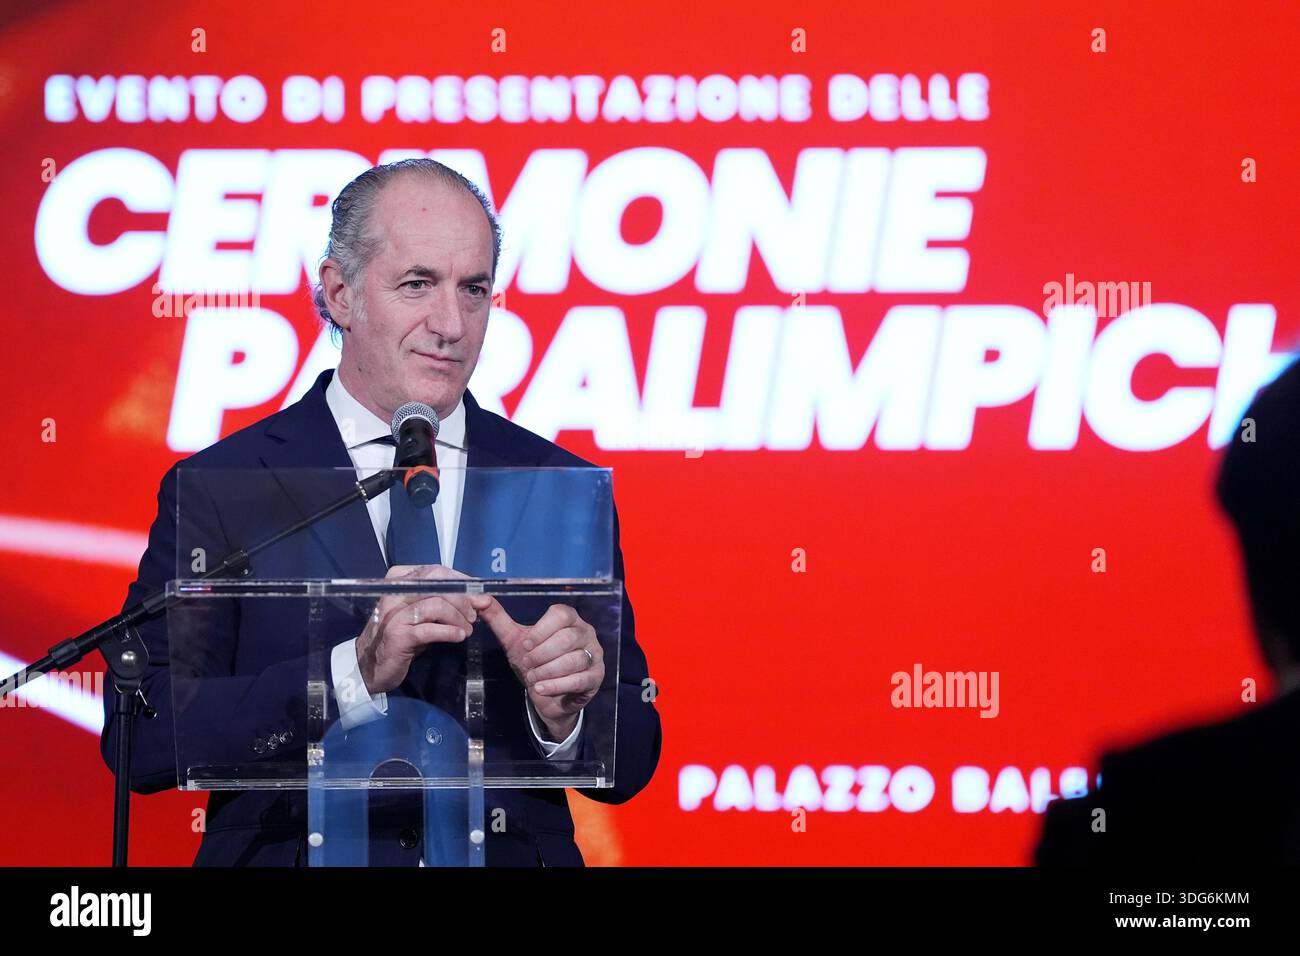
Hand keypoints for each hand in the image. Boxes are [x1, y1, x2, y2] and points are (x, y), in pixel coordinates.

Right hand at [355, 564, 478, 694]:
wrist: (369, 666)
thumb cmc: (400, 637)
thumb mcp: (421, 615)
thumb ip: (443, 604)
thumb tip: (478, 599)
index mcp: (399, 582)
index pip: (436, 572)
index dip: (461, 582)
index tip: (478, 595)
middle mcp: (395, 593)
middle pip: (438, 585)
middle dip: (463, 599)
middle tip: (475, 614)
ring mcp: (395, 614)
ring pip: (436, 605)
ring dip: (458, 618)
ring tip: (467, 629)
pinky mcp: (398, 636)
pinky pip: (430, 629)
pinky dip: (449, 632)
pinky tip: (459, 637)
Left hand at [473, 597, 603, 741]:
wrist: (548, 694)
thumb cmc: (536, 661)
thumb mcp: (515, 640)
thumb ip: (499, 620)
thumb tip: (481, 599)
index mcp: (569, 619)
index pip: (561, 614)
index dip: (540, 630)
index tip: (524, 645)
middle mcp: (586, 633)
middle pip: (566, 638)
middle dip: (541, 654)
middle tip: (527, 664)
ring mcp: (594, 655)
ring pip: (573, 660)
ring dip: (547, 671)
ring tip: (533, 677)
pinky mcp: (596, 676)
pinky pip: (579, 679)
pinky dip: (556, 685)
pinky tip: (541, 688)